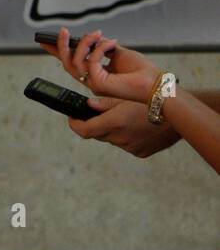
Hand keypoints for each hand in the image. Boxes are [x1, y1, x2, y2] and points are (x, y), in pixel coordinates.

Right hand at [39, 27, 159, 102]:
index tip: (46, 41)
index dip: (58, 52)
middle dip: (61, 47)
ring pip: (74, 62)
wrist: (156, 84)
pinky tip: (111, 42)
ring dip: (83, 44)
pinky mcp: (98, 84)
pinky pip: (91, 61)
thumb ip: (103, 47)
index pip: (72, 64)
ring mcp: (94, 84)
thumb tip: (92, 37)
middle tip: (62, 31)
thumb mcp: (118, 53)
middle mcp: (92, 81)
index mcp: (96, 75)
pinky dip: (100, 48)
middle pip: (67, 64)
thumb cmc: (142, 72)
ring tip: (95, 33)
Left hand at [67, 95, 181, 157]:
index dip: (75, 124)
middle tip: (99, 113)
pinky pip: (125, 144)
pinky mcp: (140, 152)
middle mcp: (121, 138)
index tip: (71, 118)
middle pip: (98, 134)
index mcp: (115, 123)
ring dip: (111, 129)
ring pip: (111, 138)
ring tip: (123, 116)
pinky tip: (134, 125)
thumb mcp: (125, 96)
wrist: (178, 116)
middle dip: (95, 123)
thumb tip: (87, 105)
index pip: (84, 130)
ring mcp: (131, 147)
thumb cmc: (152, 101)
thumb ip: (104, 102)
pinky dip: (124, 135)